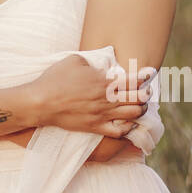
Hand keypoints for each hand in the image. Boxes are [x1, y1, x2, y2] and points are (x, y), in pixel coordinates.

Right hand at [33, 54, 156, 137]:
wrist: (41, 102)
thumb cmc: (55, 79)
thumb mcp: (74, 60)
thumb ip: (91, 61)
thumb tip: (99, 64)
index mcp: (103, 81)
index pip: (132, 80)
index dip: (144, 77)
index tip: (150, 73)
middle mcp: (107, 99)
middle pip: (137, 99)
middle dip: (145, 94)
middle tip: (146, 91)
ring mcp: (102, 115)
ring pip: (132, 115)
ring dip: (140, 110)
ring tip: (140, 106)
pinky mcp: (95, 127)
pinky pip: (119, 132)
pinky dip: (128, 128)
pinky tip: (128, 124)